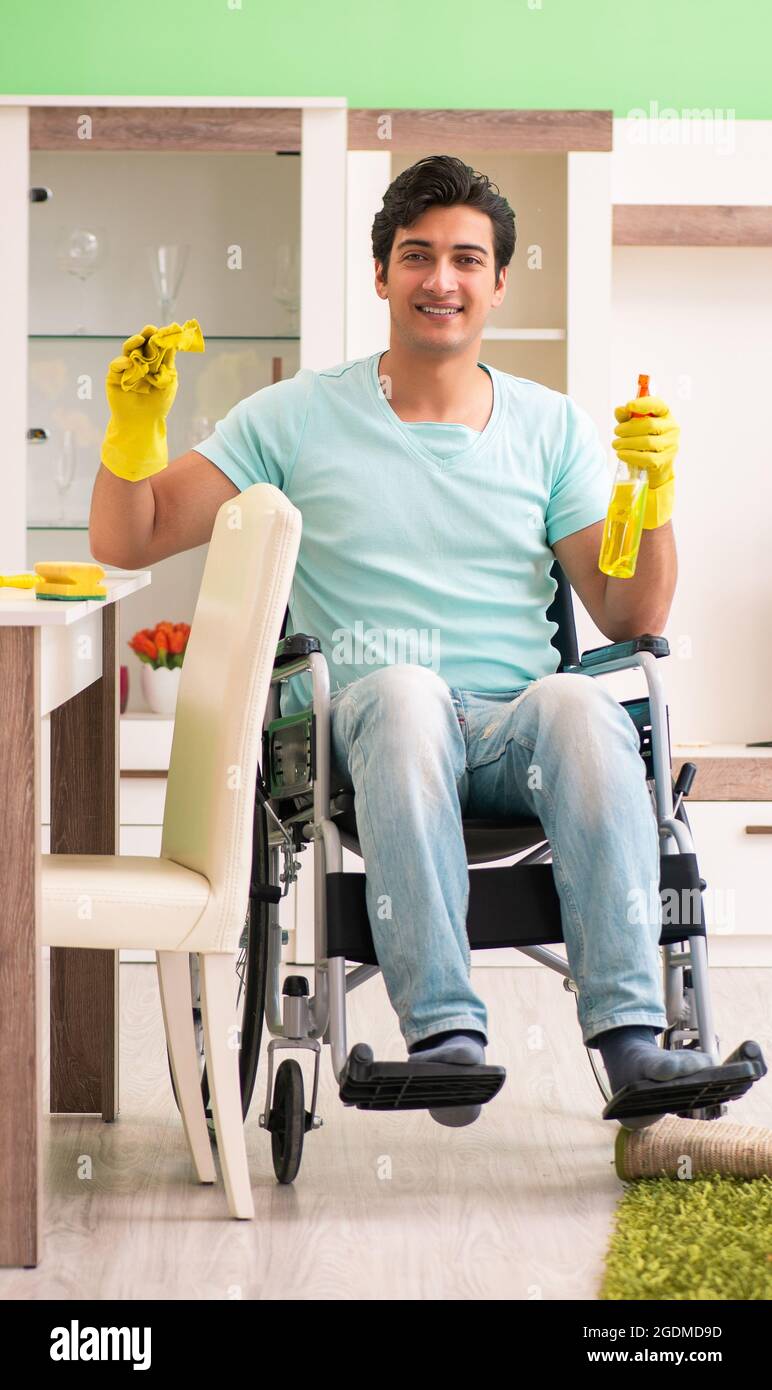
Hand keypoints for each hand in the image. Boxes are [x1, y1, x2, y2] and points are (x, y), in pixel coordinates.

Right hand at [101, 319, 203, 481]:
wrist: (143, 424)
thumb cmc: (158, 404)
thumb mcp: (168, 381)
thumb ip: (168, 362)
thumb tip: (173, 341)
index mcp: (153, 363)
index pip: (155, 346)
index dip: (160, 337)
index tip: (168, 329)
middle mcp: (139, 363)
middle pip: (141, 345)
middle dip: (146, 336)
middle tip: (150, 329)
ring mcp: (125, 369)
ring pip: (127, 351)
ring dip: (133, 343)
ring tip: (140, 339)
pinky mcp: (113, 377)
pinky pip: (116, 366)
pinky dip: (122, 362)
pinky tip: (129, 362)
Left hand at [612, 395, 678, 528]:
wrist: (655, 467)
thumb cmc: (644, 441)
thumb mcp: (634, 427)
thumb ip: (626, 417)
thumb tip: (619, 410)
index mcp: (665, 414)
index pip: (657, 404)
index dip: (643, 403)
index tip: (629, 405)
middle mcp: (672, 428)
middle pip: (649, 425)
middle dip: (628, 428)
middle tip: (616, 432)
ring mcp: (671, 445)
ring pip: (648, 442)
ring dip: (627, 443)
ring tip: (616, 444)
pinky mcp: (665, 460)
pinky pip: (647, 458)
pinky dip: (631, 455)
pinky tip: (621, 454)